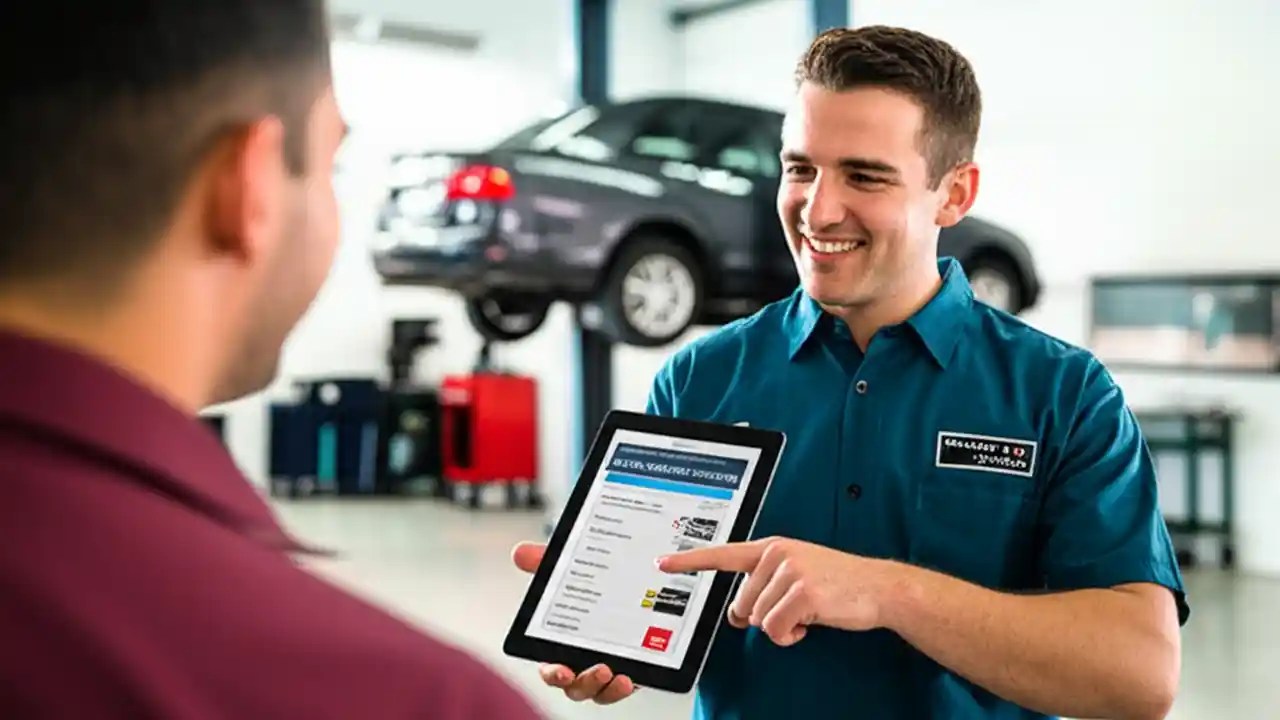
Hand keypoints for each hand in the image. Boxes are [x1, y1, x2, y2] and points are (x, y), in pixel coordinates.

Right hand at [511, 542, 635, 704]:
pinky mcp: (629, 668)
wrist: (623, 581)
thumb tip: (521, 552)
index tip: (562, 671)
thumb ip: (544, 562)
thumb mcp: (565, 570)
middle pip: (577, 686)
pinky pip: (625, 685)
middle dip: (585, 684)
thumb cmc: (584, 583)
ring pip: (601, 691)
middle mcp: (581, 661)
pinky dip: (626, 686)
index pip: (551, 667)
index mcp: (559, 645)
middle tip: (599, 670)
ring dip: (607, 689)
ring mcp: (606, 667)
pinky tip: (632, 677)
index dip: (553, 674)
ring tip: (618, 676)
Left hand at [657, 537, 897, 645]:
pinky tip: (812, 622)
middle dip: (765, 616)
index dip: (690, 560)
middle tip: (796, 608)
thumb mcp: (796, 576)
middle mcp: (777, 555)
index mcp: (772, 548)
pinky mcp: (803, 593)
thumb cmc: (837, 584)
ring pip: (759, 620)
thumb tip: (738, 617)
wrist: (878, 587)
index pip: (723, 554)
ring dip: (783, 626)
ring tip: (809, 611)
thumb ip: (763, 588)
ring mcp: (790, 572)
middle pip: (742, 604)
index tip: (663, 563)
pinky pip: (777, 630)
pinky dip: (792, 636)